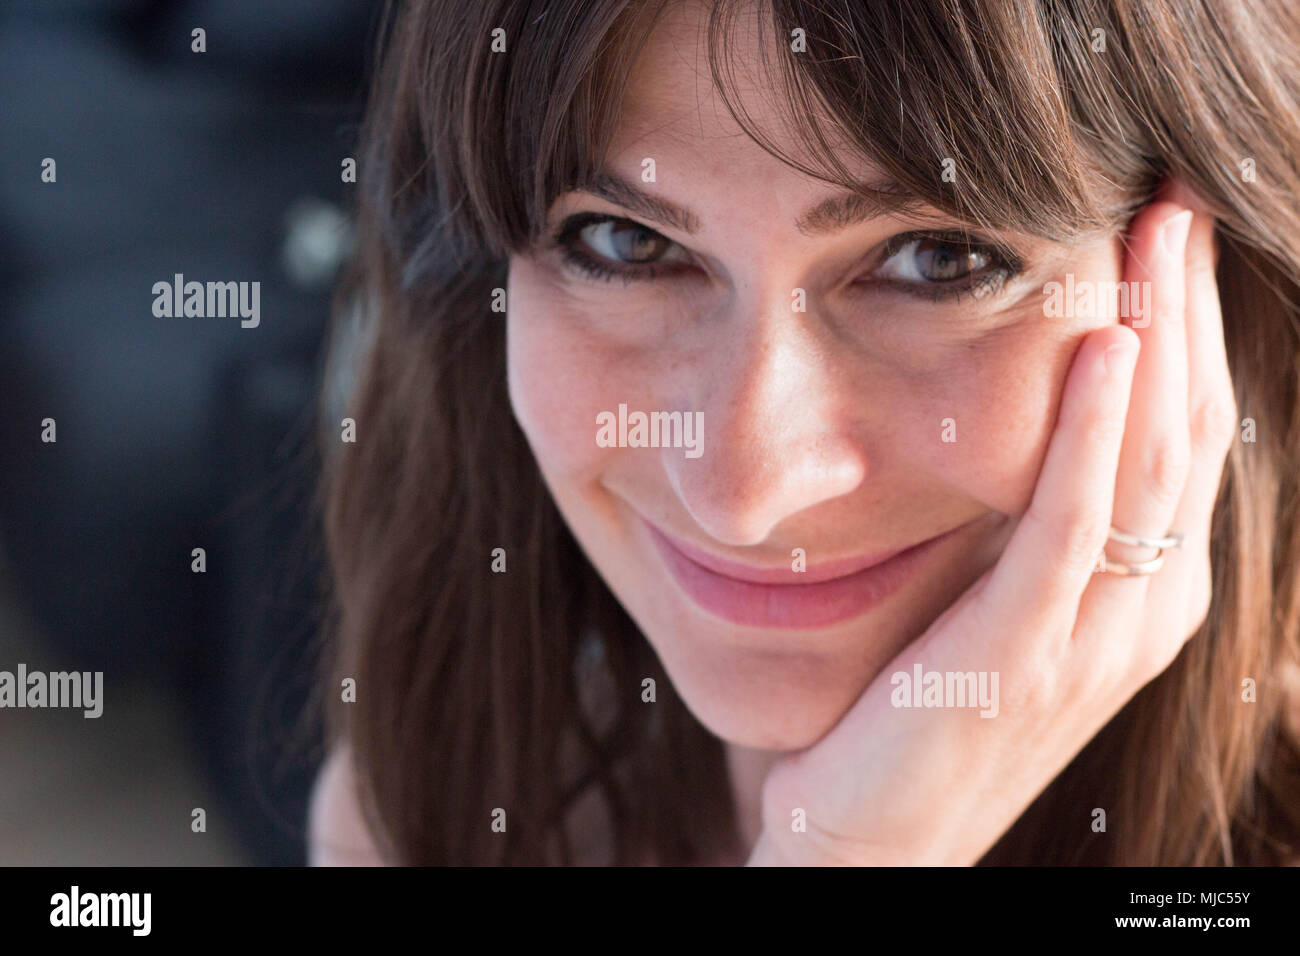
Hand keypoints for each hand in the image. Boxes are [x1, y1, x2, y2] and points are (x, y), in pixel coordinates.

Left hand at [747, 185, 1235, 865]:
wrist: (872, 840)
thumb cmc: (927, 712)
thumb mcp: (998, 601)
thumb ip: (1029, 523)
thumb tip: (1027, 410)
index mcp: (1139, 597)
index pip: (1182, 441)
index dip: (1188, 333)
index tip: (1166, 236)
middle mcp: (1140, 614)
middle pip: (1184, 436)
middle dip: (1186, 313)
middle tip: (1175, 202)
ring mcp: (1090, 640)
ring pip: (1146, 467)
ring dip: (1157, 341)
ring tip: (1151, 237)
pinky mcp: (1019, 656)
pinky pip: (1069, 529)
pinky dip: (1090, 436)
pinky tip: (1101, 348)